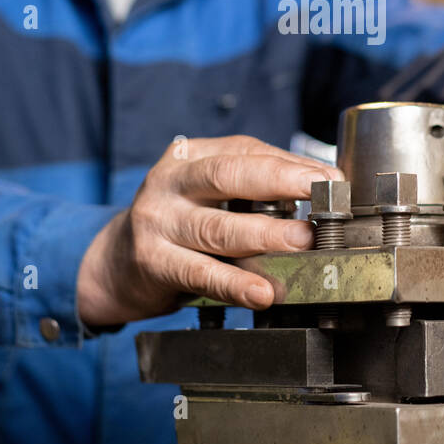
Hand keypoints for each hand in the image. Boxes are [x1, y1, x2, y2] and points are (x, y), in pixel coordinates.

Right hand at [78, 135, 341, 326]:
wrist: (113, 264)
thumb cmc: (177, 224)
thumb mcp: (208, 193)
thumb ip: (255, 188)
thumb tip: (321, 186)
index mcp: (190, 156)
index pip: (245, 152)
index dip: (290, 164)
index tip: (330, 179)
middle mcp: (170, 182)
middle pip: (228, 177)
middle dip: (279, 184)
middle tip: (320, 198)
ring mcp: (157, 221)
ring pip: (216, 227)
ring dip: (265, 236)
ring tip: (303, 243)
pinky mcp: (152, 261)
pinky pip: (199, 272)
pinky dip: (234, 284)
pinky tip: (262, 292)